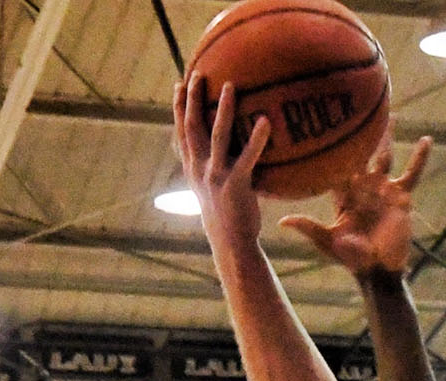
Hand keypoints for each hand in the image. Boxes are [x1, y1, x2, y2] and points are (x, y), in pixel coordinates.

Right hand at [173, 72, 270, 252]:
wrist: (230, 242)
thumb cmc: (226, 213)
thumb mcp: (212, 188)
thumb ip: (214, 165)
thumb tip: (224, 148)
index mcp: (192, 168)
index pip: (181, 132)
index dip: (178, 108)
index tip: (179, 84)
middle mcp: (199, 169)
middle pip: (192, 127)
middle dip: (193, 99)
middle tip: (198, 73)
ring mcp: (216, 176)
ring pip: (216, 135)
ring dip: (223, 109)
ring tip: (230, 86)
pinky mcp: (236, 184)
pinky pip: (248, 156)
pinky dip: (257, 138)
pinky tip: (267, 120)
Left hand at [281, 130, 430, 278]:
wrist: (377, 268)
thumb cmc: (350, 257)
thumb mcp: (328, 241)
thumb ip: (308, 227)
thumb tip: (281, 221)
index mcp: (343, 195)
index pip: (334, 167)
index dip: (328, 151)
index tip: (321, 129)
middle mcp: (363, 187)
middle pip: (360, 155)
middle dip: (357, 136)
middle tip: (352, 108)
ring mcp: (383, 189)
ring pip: (385, 157)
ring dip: (386, 137)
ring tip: (389, 115)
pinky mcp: (401, 194)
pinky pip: (413, 173)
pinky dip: (419, 157)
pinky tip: (427, 139)